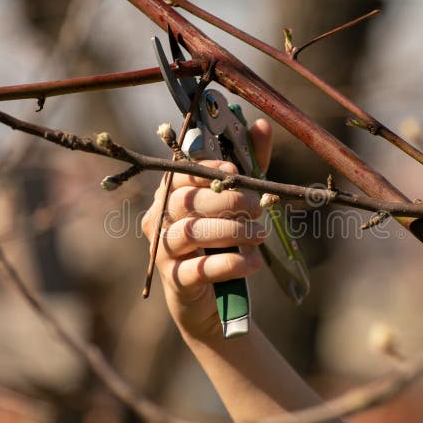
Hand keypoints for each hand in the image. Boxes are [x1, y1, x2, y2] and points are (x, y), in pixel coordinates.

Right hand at [142, 118, 272, 339]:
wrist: (212, 298)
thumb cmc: (222, 241)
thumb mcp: (239, 201)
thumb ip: (250, 165)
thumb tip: (262, 124)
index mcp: (171, 194)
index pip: (181, 174)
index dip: (208, 170)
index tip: (236, 171)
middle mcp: (159, 219)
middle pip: (186, 202)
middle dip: (226, 201)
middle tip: (258, 207)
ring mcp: (163, 251)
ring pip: (190, 233)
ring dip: (230, 231)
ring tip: (260, 234)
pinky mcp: (175, 281)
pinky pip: (198, 269)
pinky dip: (228, 264)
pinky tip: (251, 263)